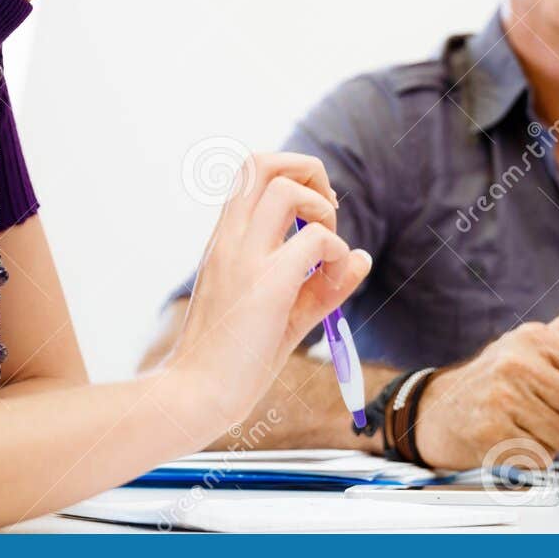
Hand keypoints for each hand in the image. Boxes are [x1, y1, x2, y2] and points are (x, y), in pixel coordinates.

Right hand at [166, 152, 371, 428]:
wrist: (196, 397)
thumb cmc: (233, 360)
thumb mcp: (284, 313)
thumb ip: (323, 284)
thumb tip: (362, 257)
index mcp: (226, 240)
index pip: (250, 170)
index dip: (293, 175)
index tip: (314, 214)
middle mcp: (230, 239)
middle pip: (261, 160)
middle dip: (308, 170)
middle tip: (325, 213)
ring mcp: (244, 258)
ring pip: (285, 187)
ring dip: (321, 209)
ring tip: (324, 251)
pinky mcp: (265, 284)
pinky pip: (315, 240)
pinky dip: (335, 254)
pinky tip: (329, 285)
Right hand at [413, 292, 558, 470]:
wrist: (438, 409)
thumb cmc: (496, 377)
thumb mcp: (532, 342)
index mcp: (535, 338)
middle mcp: (517, 362)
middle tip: (556, 416)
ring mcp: (502, 397)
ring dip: (555, 442)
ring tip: (530, 427)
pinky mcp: (490, 432)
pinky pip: (540, 457)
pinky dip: (533, 457)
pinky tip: (514, 440)